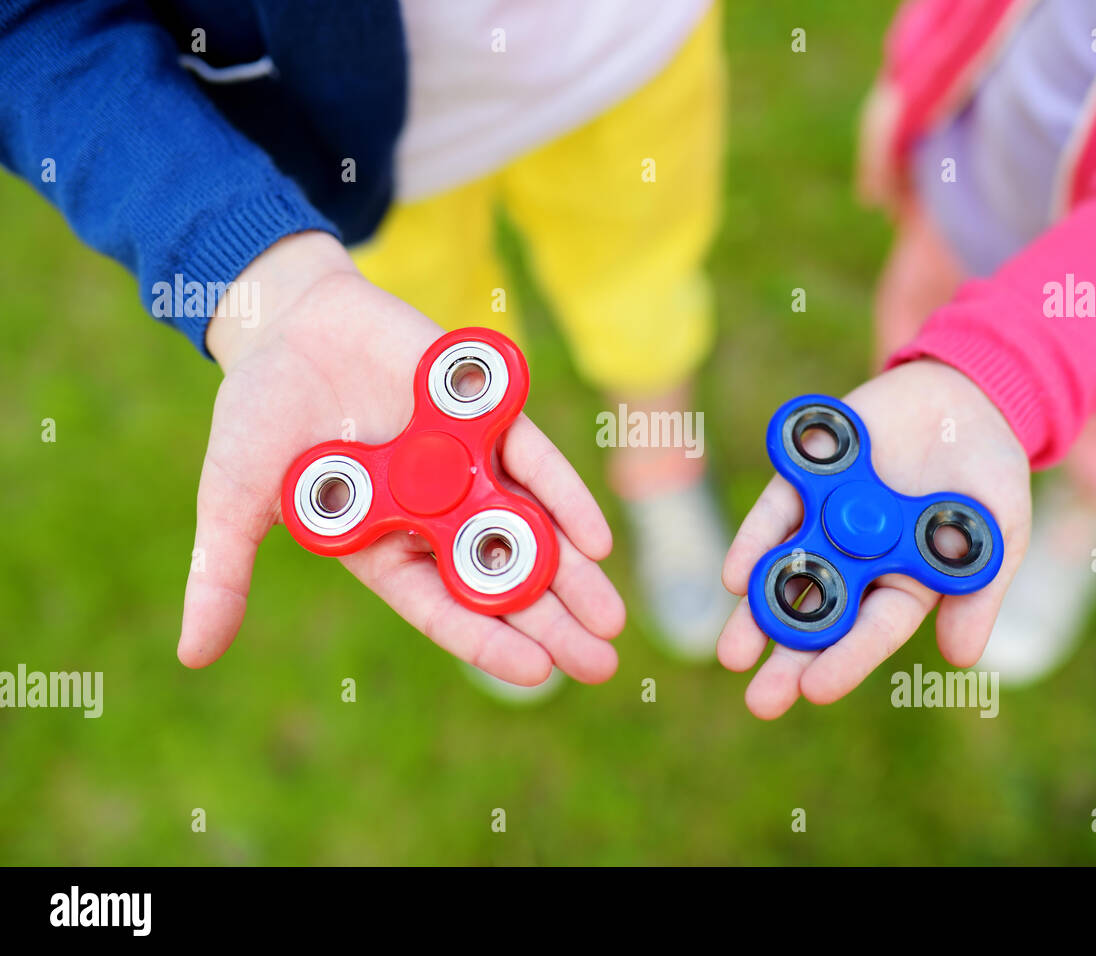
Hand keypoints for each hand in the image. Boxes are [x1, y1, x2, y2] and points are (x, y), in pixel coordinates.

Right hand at [181, 232, 624, 684]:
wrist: (288, 322)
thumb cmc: (259, 414)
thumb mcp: (234, 498)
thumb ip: (223, 572)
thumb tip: (192, 656)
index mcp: (383, 545)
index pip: (444, 607)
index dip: (487, 641)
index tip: (536, 673)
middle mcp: (434, 514)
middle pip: (501, 580)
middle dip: (551, 624)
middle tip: (600, 666)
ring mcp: (464, 466)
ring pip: (529, 528)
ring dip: (571, 574)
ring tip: (611, 617)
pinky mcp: (485, 416)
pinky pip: (533, 461)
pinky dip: (564, 497)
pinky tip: (595, 539)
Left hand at [718, 360, 1030, 718]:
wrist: (966, 396)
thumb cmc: (987, 475)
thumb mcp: (999, 533)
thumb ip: (977, 592)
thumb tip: (963, 659)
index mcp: (902, 584)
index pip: (870, 632)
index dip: (844, 662)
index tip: (815, 691)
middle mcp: (856, 560)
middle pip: (817, 616)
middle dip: (786, 659)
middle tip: (760, 700)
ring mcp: (828, 519)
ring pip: (785, 573)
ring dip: (757, 613)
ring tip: (733, 654)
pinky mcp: (808, 476)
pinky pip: (776, 512)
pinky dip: (755, 543)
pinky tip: (737, 578)